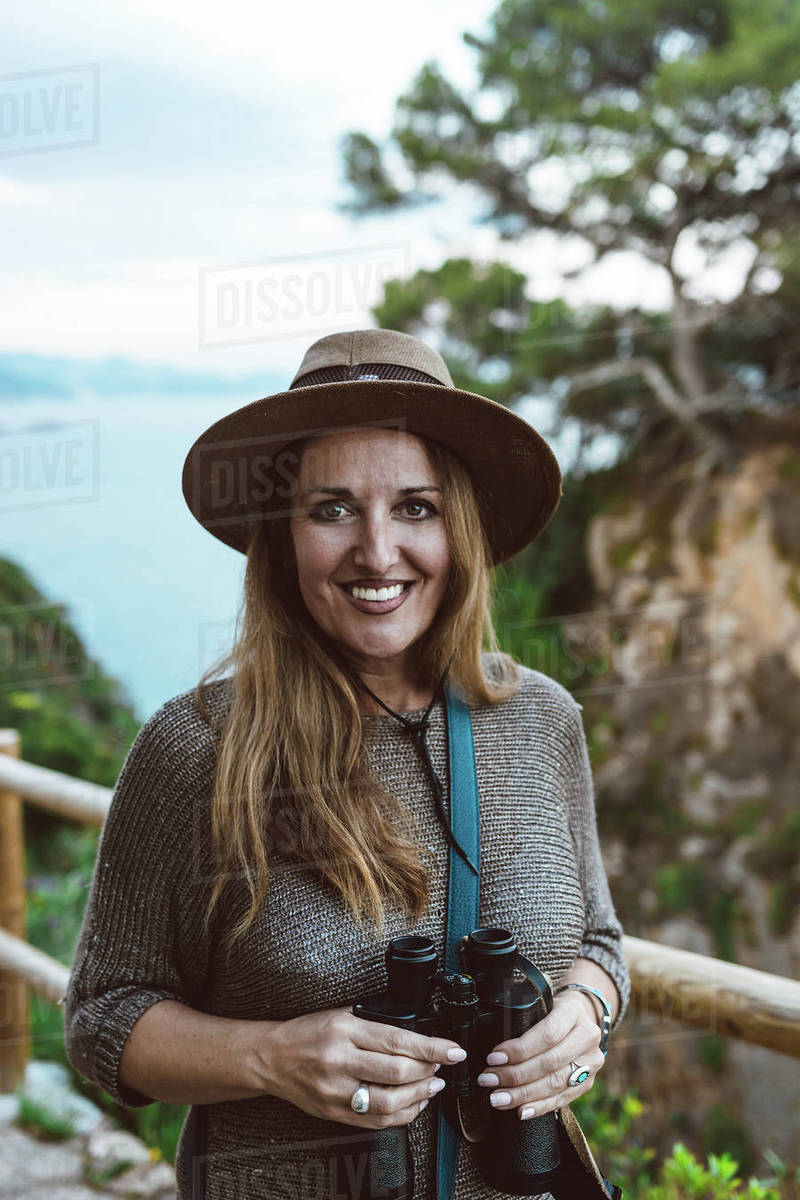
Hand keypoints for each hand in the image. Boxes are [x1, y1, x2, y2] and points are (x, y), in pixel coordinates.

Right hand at [262, 1005, 465, 1128]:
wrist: (272, 1058)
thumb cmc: (308, 1032)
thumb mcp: (342, 1015)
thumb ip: (375, 1025)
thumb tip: (417, 1035)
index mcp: (344, 1030)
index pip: (397, 1041)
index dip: (431, 1048)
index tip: (453, 1050)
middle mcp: (340, 1061)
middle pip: (397, 1073)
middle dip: (429, 1071)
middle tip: (441, 1065)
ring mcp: (336, 1092)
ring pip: (389, 1102)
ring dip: (420, 1095)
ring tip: (432, 1086)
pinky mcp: (334, 1113)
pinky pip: (376, 1121)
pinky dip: (402, 1115)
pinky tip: (414, 1104)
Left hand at [475, 991, 604, 1119]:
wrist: (582, 1016)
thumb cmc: (553, 1009)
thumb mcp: (542, 1002)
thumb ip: (523, 1018)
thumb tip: (494, 1046)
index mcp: (573, 1012)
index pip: (548, 1034)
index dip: (520, 1049)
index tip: (494, 1057)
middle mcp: (588, 1037)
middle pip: (550, 1062)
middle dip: (515, 1075)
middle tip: (489, 1080)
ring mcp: (592, 1062)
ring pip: (556, 1083)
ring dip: (523, 1094)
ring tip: (498, 1098)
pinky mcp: (589, 1082)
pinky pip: (563, 1099)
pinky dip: (540, 1106)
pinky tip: (521, 1111)